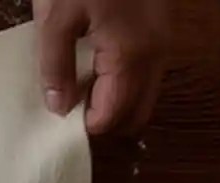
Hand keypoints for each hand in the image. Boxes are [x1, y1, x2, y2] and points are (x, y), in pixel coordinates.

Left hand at [35, 0, 169, 134]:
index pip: (112, 117)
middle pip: (137, 113)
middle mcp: (156, 55)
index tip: (59, 115)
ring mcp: (164, 40)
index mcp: (130, 58)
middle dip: (105, 119)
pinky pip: (146, 70)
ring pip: (144, 93)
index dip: (84, 124)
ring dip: (115, 99)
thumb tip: (59, 108)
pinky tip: (97, 61)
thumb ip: (56, 66)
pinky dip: (123, 79)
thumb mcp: (56, 19)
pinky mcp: (161, 28)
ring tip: (79, 82)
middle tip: (71, 105)